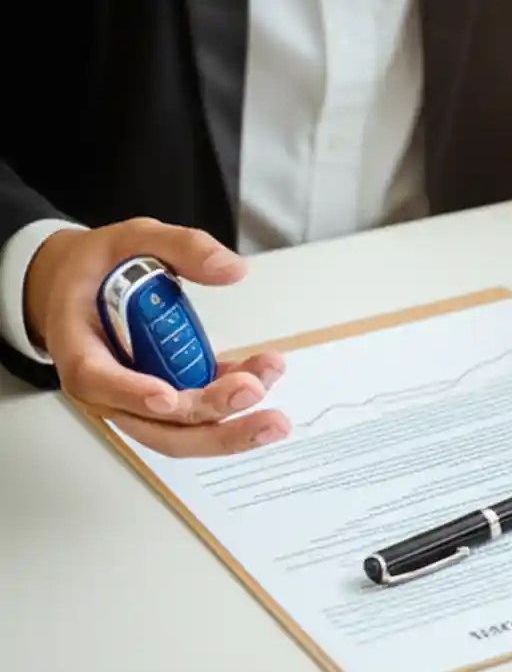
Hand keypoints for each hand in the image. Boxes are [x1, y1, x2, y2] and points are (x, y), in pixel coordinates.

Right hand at [25, 217, 290, 456]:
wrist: (83, 286)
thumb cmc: (99, 268)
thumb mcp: (132, 239)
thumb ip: (180, 246)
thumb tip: (232, 268)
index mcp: (79, 346)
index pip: (97, 379)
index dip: (132, 394)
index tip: (168, 397)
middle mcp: (106, 388)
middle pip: (154, 426)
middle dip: (208, 418)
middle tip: (253, 392)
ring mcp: (138, 401)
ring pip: (182, 433)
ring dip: (232, 425)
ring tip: (273, 405)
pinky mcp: (167, 399)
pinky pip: (200, 412)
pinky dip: (234, 400)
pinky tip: (265, 374)